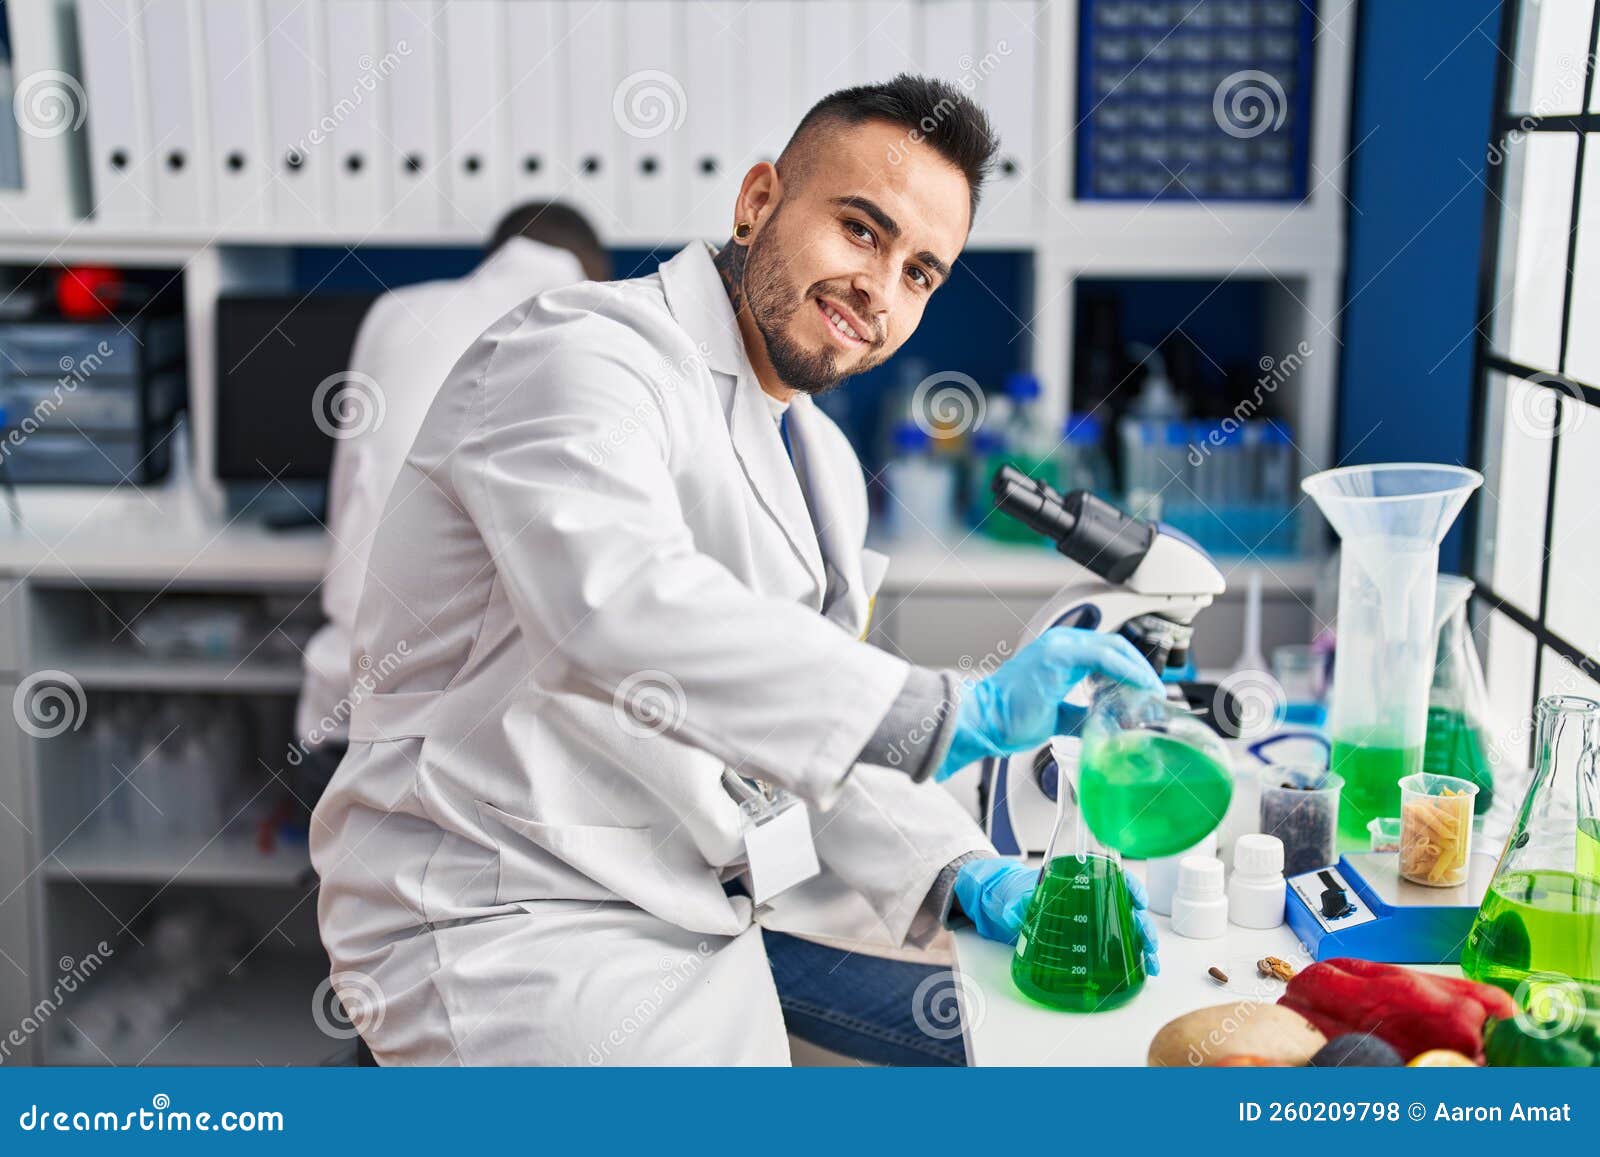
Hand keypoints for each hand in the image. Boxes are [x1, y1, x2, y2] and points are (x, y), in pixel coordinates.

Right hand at [935, 627, 1161, 780]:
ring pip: (1113, 647)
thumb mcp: (1056, 715)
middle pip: (1115, 645)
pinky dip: (1126, 670)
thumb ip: (1080, 712)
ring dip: (1138, 669)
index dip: (1132, 669)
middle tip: (1154, 692)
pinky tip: (1138, 686)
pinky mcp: (1056, 656)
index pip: (1107, 651)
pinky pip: (1103, 657)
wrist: (983, 722)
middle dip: (1141, 668)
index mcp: (1058, 654)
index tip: (1146, 691)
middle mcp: (1059, 643)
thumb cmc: (1007, 718)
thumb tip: (1105, 721)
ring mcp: (1057, 647)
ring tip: (1149, 693)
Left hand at [955, 858, 1160, 974]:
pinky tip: (1139, 969)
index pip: (1113, 876)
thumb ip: (1016, 904)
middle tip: (1148, 943)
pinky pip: (1115, 944)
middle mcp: (1092, 897)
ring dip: (1141, 944)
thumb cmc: (1018, 893)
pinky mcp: (1090, 938)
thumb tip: (1015, 912)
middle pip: (1127, 907)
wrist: (1009, 905)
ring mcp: (1093, 918)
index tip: (1139, 901)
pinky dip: (1130, 956)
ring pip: (1126, 927)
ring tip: (1149, 964)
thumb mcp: (1016, 895)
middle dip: (1142, 925)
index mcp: (1079, 879)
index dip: (1130, 887)